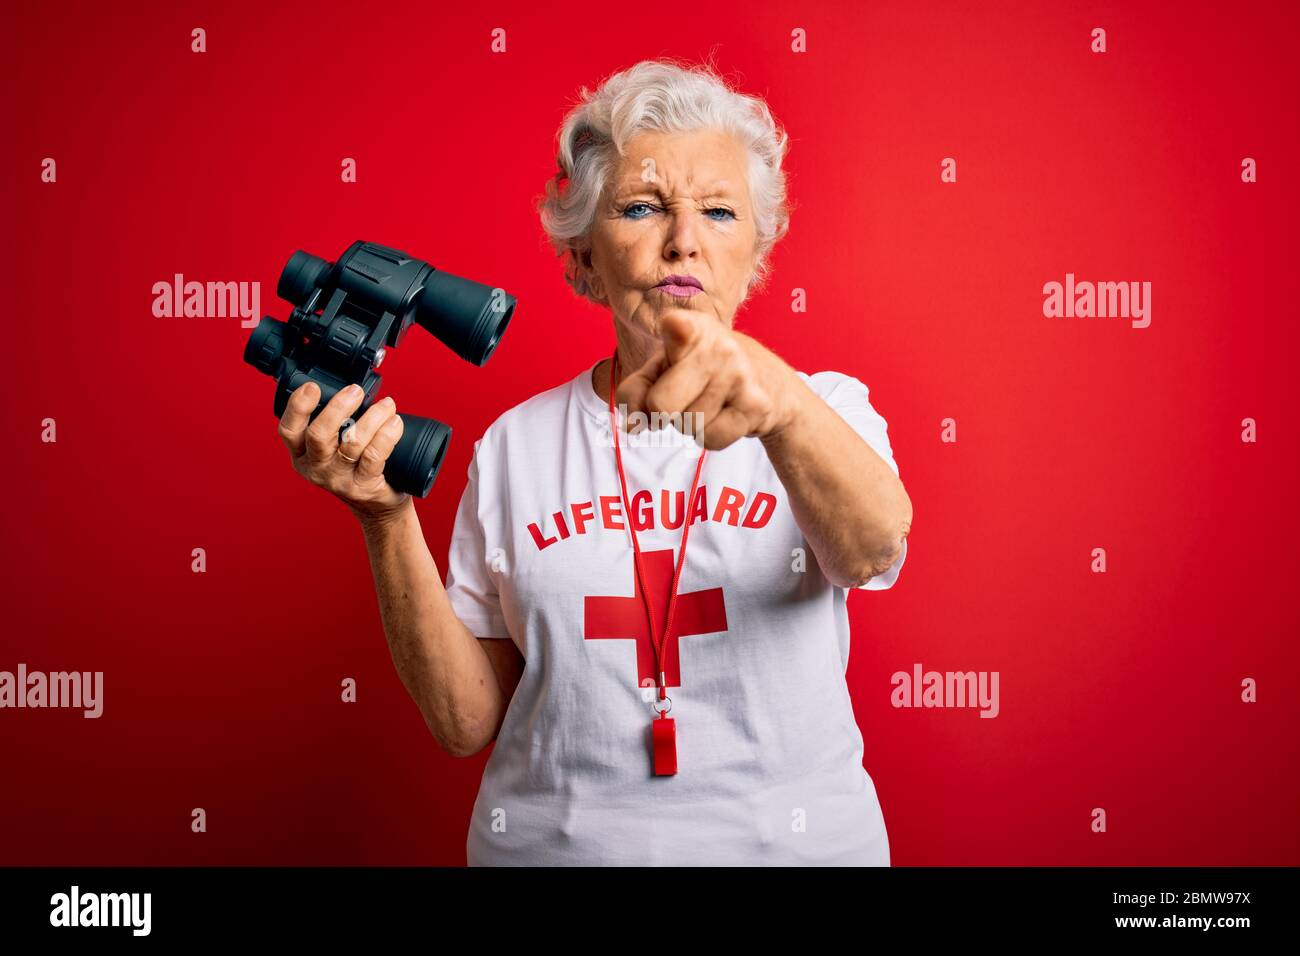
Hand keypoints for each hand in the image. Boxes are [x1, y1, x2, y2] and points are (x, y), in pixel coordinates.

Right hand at [277, 381, 410, 523]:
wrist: (377, 504)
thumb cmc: (355, 465)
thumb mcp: (333, 446)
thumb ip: (333, 421)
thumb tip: (350, 384)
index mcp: (302, 454)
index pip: (288, 430)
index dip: (297, 406)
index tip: (313, 387)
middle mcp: (315, 468)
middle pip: (319, 434)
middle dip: (339, 407)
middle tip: (356, 391)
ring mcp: (338, 480)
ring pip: (351, 443)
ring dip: (372, 418)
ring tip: (387, 405)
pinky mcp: (362, 487)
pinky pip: (374, 456)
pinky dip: (387, 435)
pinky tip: (395, 422)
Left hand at [615, 307, 802, 450]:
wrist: (771, 385)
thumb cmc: (702, 373)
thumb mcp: (664, 370)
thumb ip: (636, 390)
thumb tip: (632, 425)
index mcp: (691, 327)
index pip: (677, 327)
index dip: (676, 329)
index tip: (676, 325)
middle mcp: (718, 346)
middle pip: (661, 404)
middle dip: (664, 412)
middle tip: (683, 396)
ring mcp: (740, 375)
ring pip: (687, 426)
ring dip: (692, 424)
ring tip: (710, 402)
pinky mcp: (755, 404)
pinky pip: (710, 440)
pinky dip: (711, 436)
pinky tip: (726, 414)